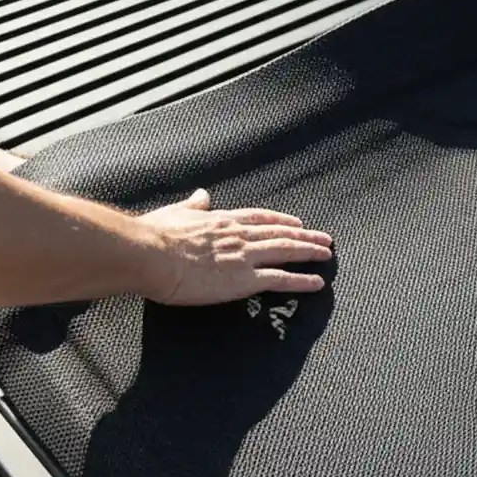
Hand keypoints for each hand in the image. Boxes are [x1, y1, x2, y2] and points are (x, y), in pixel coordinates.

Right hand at [136, 189, 332, 305]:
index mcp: (222, 220)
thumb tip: (202, 193)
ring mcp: (244, 256)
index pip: (260, 217)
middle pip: (281, 233)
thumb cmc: (155, 235)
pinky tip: (317, 282)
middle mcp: (239, 235)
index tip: (296, 221)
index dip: (281, 220)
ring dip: (310, 252)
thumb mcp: (176, 212)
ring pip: (287, 251)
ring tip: (327, 254)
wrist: (149, 254)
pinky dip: (301, 280)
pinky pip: (280, 280)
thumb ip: (193, 205)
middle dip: (305, 235)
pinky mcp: (244, 280)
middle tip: (325, 239)